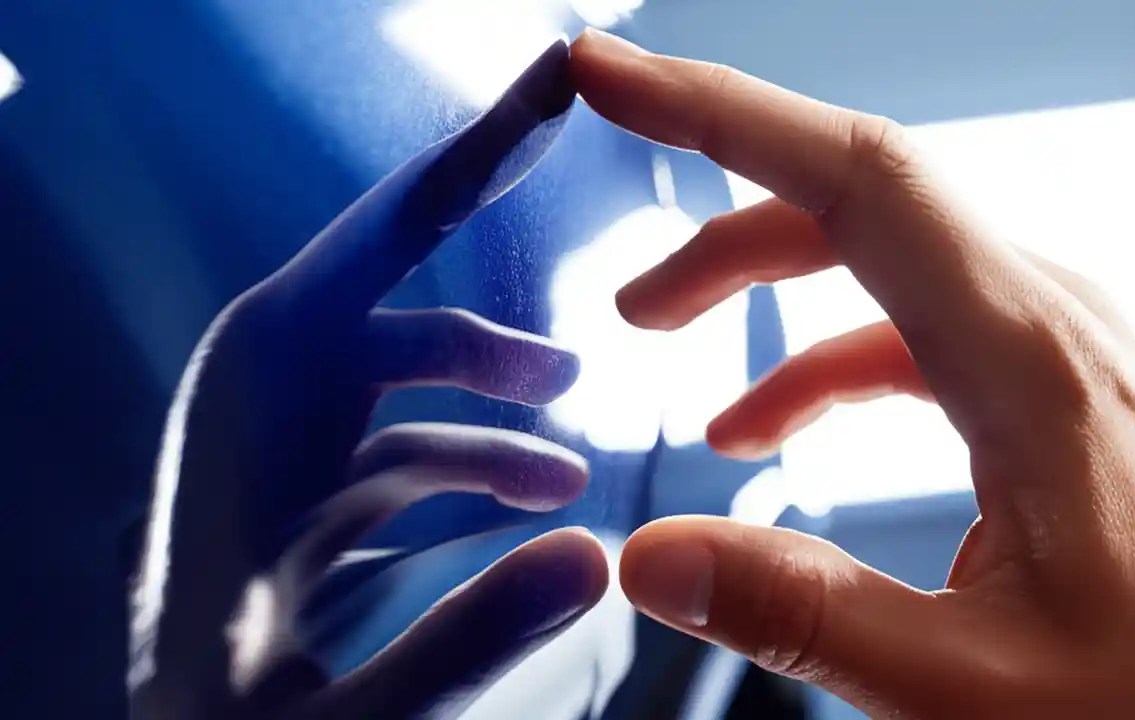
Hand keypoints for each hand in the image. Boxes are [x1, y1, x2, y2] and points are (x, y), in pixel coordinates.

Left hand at [129, 41, 608, 719]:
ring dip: (495, 406)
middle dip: (501, 323)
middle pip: (403, 304)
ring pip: (405, 382)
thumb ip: (465, 640)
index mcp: (252, 396)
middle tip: (585, 336)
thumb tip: (599, 560)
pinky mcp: (298, 500)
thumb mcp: (344, 714)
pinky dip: (469, 464)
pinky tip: (535, 502)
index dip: (480, 152)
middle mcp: (260, 399)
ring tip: (568, 464)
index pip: (384, 237)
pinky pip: (397, 447)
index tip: (560, 81)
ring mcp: (278, 450)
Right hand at [571, 30, 1134, 717]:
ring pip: (873, 257)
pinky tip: (758, 430)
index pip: (853, 180)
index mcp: (1028, 362)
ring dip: (756, 285)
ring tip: (657, 338)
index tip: (611, 77)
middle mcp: (1044, 319)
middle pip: (851, 198)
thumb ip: (797, 613)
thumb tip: (645, 557)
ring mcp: (1047, 343)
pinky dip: (813, 356)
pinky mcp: (1038, 383)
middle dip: (714, 215)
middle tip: (619, 276)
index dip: (718, 113)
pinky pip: (903, 327)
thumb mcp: (961, 685)